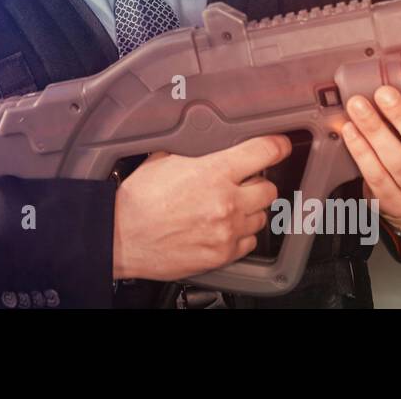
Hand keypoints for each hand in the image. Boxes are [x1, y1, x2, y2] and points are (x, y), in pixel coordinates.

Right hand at [112, 135, 289, 280]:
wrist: (120, 237)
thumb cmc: (137, 200)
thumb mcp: (164, 159)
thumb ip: (195, 152)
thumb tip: (210, 147)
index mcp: (214, 172)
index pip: (265, 152)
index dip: (277, 146)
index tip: (280, 146)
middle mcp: (227, 202)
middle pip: (269, 188)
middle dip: (258, 183)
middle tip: (242, 183)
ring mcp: (227, 231)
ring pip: (262, 217)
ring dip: (250, 210)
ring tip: (227, 208)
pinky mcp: (223, 255)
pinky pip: (249, 242)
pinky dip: (240, 235)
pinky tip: (223, 228)